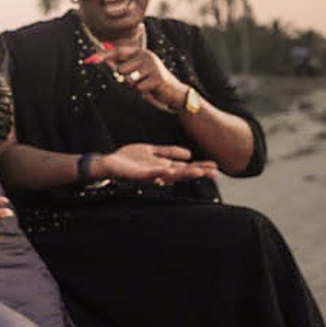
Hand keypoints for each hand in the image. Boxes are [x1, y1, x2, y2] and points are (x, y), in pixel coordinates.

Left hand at [96, 143, 217, 184]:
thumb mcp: (153, 151)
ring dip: (183, 173)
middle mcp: (159, 173)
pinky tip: (168, 169)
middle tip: (212, 172)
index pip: (186, 167)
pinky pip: (150, 174)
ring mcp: (149, 175)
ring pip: (169, 175)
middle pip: (182, 173)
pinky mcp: (138, 175)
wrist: (110, 163)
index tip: (215, 167)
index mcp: (164, 167)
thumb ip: (169, 152)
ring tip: (197, 171)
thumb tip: (189, 153)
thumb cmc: (129, 159)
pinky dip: (159, 172)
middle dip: (197, 172)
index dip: (200, 167)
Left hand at [101, 46, 186, 110]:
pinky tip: (151, 89)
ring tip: (144, 84)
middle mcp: (146, 56)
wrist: (173, 91)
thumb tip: (106, 60)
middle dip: (125, 79)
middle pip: (121, 69)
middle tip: (138, 80)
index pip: (118, 51)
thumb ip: (122, 64)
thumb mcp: (137, 70)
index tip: (89, 59)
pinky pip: (138, 88)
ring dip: (134, 85)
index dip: (103, 55)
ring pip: (128, 79)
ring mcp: (152, 66)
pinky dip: (142, 92)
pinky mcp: (156, 78)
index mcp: (140, 52)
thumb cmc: (151, 80)